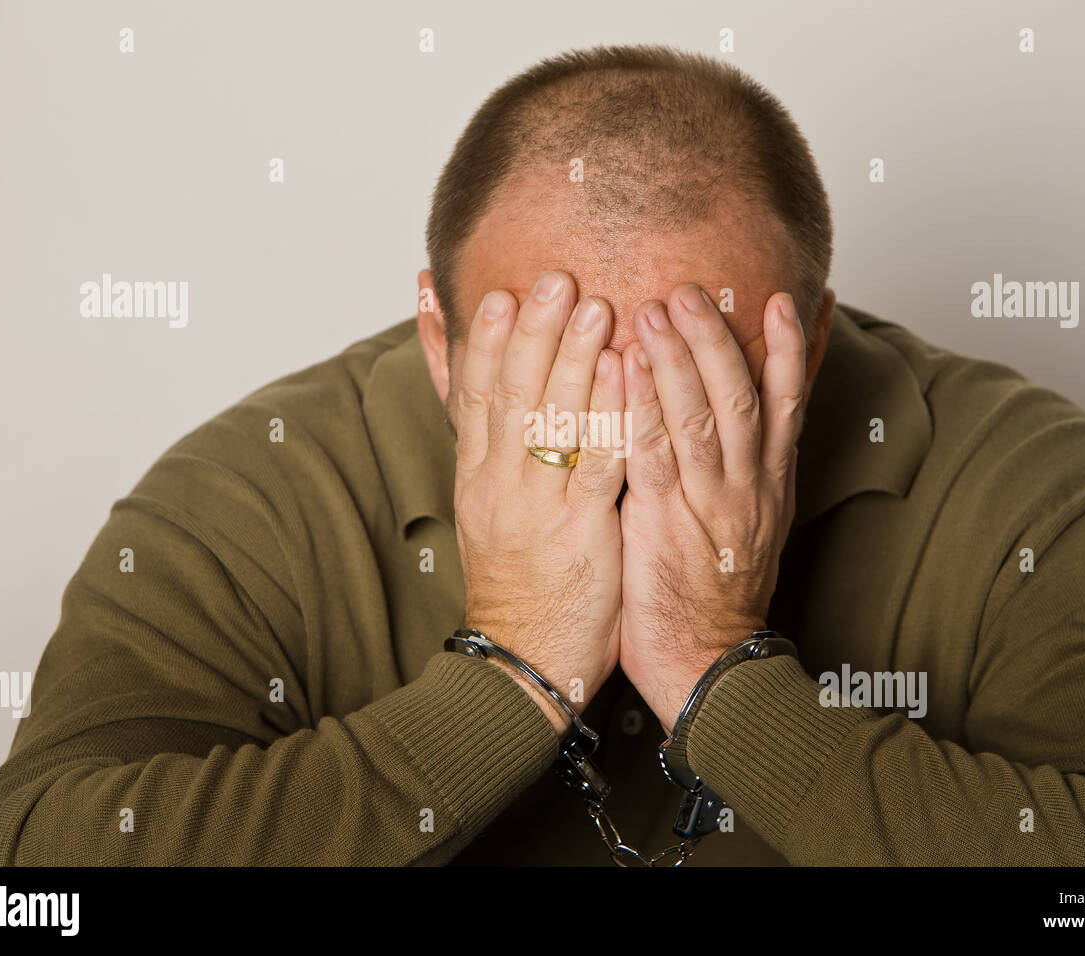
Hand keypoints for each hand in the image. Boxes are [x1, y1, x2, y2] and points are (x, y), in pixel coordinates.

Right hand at [451, 270, 625, 731]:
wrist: (522, 657)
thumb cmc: (514, 577)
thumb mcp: (482, 503)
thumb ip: (481, 439)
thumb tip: (460, 394)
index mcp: (477, 475)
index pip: (474, 396)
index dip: (486, 343)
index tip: (502, 293)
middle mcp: (501, 483)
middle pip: (512, 395)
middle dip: (533, 333)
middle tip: (554, 279)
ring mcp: (539, 506)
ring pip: (551, 422)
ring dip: (573, 361)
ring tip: (595, 307)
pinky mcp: (580, 531)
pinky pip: (595, 466)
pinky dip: (609, 418)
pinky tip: (624, 380)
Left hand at [618, 284, 807, 733]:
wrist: (709, 663)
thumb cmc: (719, 594)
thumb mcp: (754, 526)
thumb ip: (753, 469)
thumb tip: (756, 423)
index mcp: (769, 484)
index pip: (789, 404)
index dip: (792, 350)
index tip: (791, 299)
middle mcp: (747, 486)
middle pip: (741, 396)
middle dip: (720, 339)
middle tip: (697, 288)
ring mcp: (708, 504)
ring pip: (701, 417)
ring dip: (679, 359)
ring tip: (658, 308)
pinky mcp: (663, 523)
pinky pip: (654, 455)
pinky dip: (641, 408)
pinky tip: (624, 369)